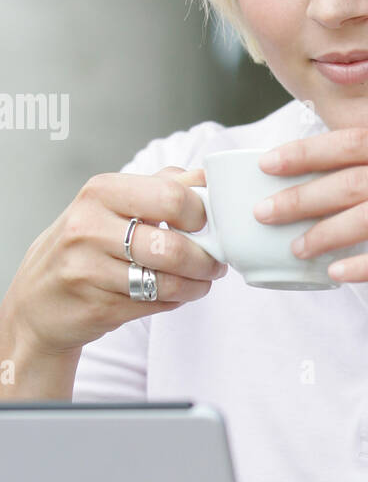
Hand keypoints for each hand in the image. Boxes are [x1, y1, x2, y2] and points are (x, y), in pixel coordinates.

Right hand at [5, 166, 226, 356]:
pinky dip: (175, 301)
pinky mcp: (97, 306)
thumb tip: (206, 175)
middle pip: (172, 246)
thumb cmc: (85, 244)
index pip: (171, 197)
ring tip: (201, 280)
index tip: (206, 224)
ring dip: (197, 285)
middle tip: (214, 261)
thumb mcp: (112, 202)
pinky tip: (173, 293)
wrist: (39, 297)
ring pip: (168, 282)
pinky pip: (156, 305)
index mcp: (101, 193)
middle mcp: (89, 229)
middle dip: (206, 259)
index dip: (201, 214)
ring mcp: (89, 271)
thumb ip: (161, 186)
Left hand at [256, 126, 367, 315]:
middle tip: (265, 210)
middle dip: (301, 194)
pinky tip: (338, 275)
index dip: (310, 151)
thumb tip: (361, 185)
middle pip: (355, 178)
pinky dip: (363, 267)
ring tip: (295, 248)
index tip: (271, 161)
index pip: (361, 142)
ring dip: (324, 233)